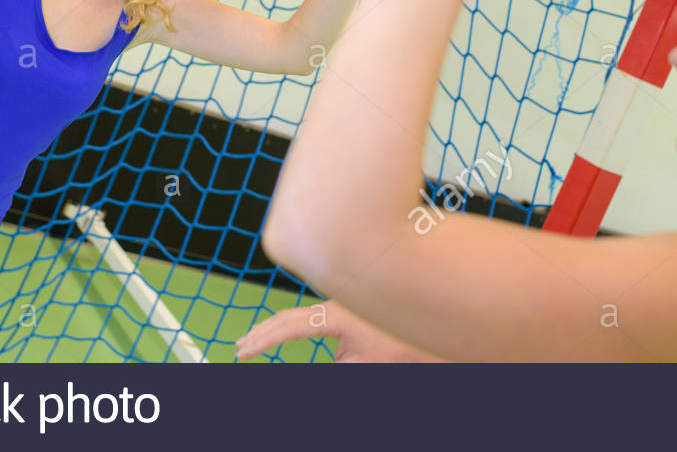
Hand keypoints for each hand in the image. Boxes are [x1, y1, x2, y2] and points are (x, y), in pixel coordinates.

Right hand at [235, 300, 442, 361]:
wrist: (438, 318)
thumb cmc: (406, 343)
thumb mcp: (366, 366)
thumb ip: (336, 371)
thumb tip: (308, 373)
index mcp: (336, 314)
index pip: (289, 327)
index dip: (262, 341)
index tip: (241, 353)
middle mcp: (335, 303)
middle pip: (288, 316)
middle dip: (262, 333)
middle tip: (239, 349)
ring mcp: (341, 303)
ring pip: (300, 314)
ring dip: (276, 328)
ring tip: (252, 341)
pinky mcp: (348, 307)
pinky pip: (313, 315)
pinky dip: (293, 325)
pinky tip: (282, 331)